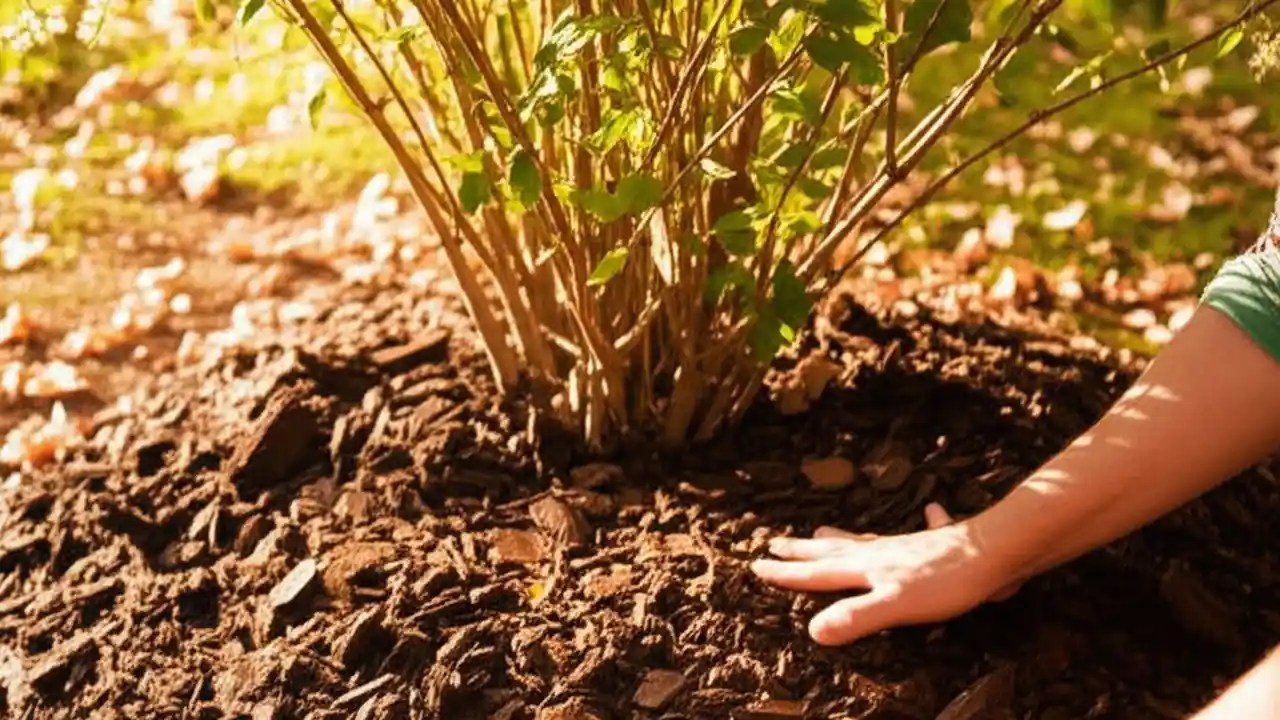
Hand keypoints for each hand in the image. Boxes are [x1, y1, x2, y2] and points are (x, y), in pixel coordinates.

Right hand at [751, 503, 1021, 645]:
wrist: (994, 552)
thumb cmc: (946, 581)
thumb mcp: (895, 606)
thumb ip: (856, 617)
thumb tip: (813, 630)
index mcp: (867, 569)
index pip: (818, 575)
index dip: (786, 574)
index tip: (756, 566)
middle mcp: (881, 554)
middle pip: (832, 553)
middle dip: (801, 553)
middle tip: (773, 544)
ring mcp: (908, 548)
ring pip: (864, 542)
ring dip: (840, 539)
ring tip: (822, 531)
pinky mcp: (936, 546)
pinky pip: (923, 530)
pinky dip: (926, 519)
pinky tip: (932, 509)